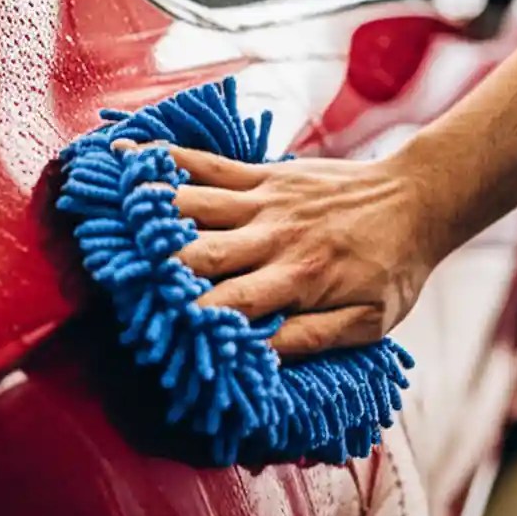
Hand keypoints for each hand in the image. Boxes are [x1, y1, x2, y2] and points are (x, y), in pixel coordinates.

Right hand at [123, 143, 446, 356]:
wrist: (417, 198)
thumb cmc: (392, 268)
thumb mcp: (368, 321)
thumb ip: (313, 339)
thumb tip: (259, 358)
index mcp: (299, 279)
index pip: (232, 304)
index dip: (191, 318)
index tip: (151, 331)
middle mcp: (274, 237)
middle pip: (200, 252)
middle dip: (156, 267)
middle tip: (107, 276)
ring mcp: (265, 200)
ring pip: (194, 203)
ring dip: (146, 210)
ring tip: (99, 213)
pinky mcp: (264, 175)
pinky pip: (209, 163)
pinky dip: (167, 158)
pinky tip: (129, 157)